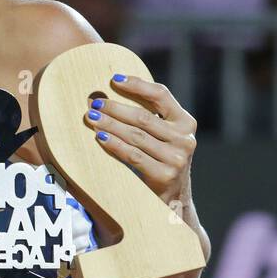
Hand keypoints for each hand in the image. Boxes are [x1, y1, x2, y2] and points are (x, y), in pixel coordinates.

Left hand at [83, 74, 196, 207]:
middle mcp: (185, 138)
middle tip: (94, 103)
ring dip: (110, 124)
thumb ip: (148, 116)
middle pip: (143, 117)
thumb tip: (111, 90)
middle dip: (115, 108)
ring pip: (136, 136)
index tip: (114, 79)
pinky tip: (100, 137)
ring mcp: (177, 158)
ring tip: (90, 117)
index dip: (137, 85)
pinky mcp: (165, 175)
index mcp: (185, 122)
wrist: (174, 197)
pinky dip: (114, 145)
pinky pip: (133, 155)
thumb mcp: (162, 135)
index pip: (161, 95)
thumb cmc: (160, 158)